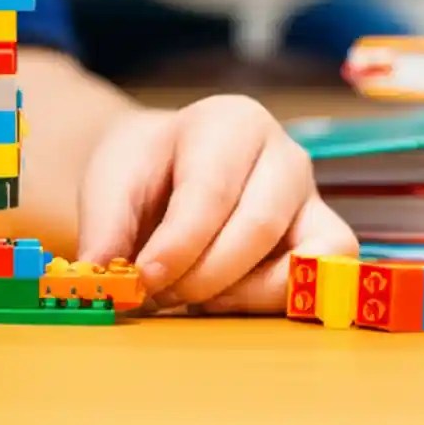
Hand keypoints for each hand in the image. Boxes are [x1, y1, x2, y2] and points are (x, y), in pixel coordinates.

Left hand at [75, 96, 356, 313]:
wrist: (167, 168)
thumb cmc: (144, 171)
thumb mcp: (109, 185)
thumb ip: (104, 229)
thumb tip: (100, 276)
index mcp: (231, 123)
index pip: (211, 192)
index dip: (177, 245)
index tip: (142, 278)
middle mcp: (282, 154)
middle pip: (257, 227)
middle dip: (202, 276)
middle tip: (158, 293)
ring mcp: (310, 198)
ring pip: (303, 256)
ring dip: (244, 294)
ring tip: (193, 296)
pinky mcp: (323, 238)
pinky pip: (320, 280)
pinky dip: (274, 301)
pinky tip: (227, 298)